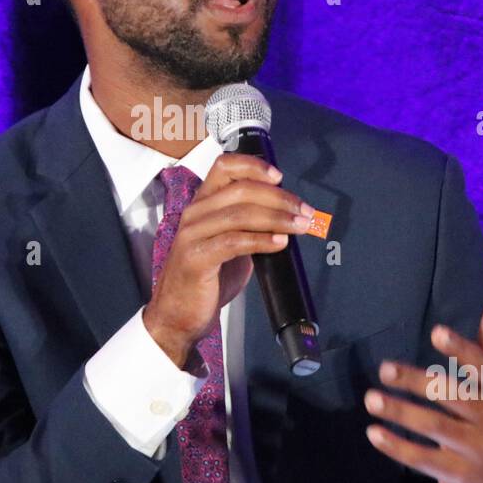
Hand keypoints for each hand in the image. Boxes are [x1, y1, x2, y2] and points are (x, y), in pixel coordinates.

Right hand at [143, 153, 315, 367]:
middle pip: (241, 189)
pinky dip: (261, 239)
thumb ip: (250, 228)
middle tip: (304, 211)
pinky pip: (234, 241)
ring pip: (240, 213)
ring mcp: (192, 235)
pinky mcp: (195, 258)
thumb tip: (287, 218)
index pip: (224, 167)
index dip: (253, 166)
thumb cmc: (205, 281)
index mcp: (202, 204)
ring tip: (300, 226)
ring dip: (277, 218)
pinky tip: (280, 243)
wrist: (177, 317)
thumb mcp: (229, 245)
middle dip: (279, 198)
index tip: (279, 177)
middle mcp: (194, 213)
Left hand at [363, 303, 482, 482]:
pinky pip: (423, 459)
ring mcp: (474, 448)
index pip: (482, 367)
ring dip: (400, 413)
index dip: (460, 350)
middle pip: (451, 396)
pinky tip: (373, 433)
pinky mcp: (457, 473)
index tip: (435, 332)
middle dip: (416, 382)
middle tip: (384, 369)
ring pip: (434, 427)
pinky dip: (397, 447)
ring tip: (371, 399)